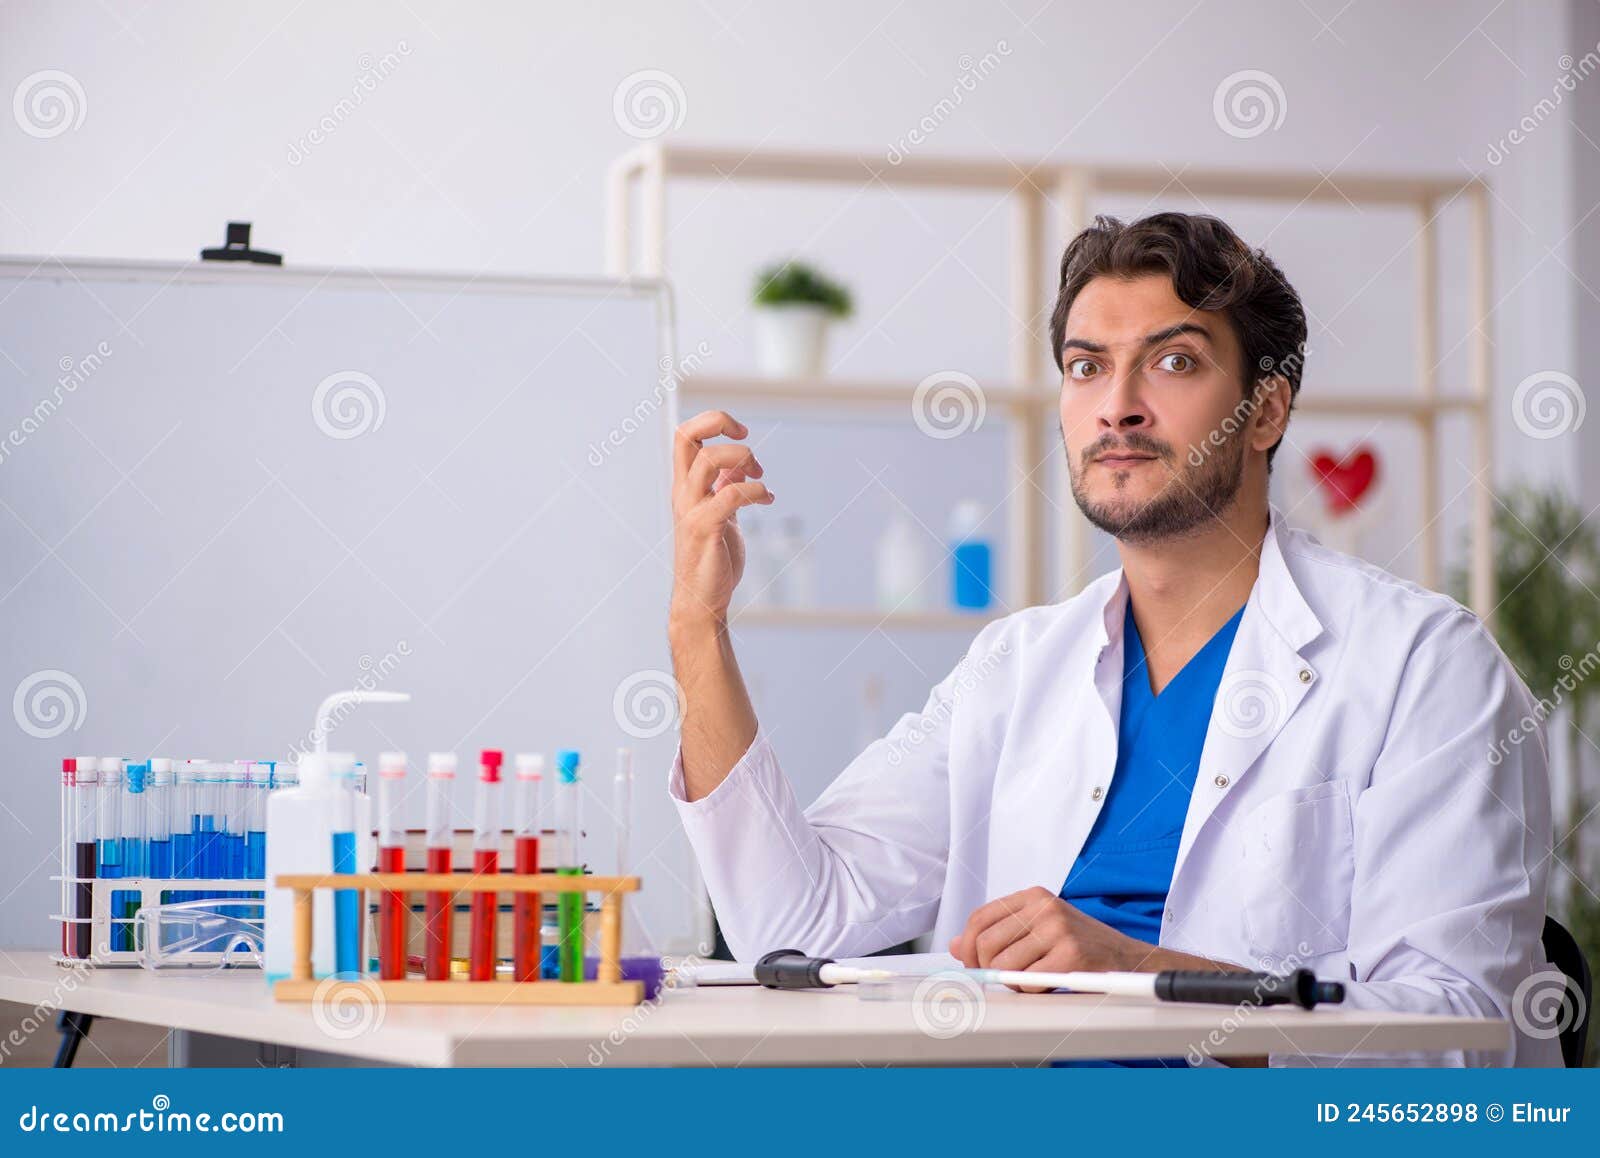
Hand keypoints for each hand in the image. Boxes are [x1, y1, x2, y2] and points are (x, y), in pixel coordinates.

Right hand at [670, 410, 772, 628]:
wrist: (702, 601)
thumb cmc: (712, 560)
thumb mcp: (722, 515)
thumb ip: (726, 488)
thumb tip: (741, 466)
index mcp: (686, 486)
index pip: (685, 435)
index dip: (714, 422)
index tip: (742, 435)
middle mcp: (684, 493)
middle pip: (685, 436)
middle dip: (718, 422)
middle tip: (746, 438)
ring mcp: (692, 510)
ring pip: (708, 461)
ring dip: (742, 458)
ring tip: (760, 476)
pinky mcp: (706, 529)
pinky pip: (731, 495)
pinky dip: (755, 490)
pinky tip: (766, 499)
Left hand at [948, 886, 1151, 991]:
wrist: (1128, 959)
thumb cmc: (1081, 945)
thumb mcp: (1038, 929)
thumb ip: (999, 933)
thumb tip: (955, 945)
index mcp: (1033, 896)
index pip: (980, 917)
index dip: (967, 944)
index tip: (970, 962)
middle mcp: (1044, 907)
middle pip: (986, 942)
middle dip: (986, 967)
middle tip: (1002, 978)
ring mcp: (1057, 929)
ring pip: (1004, 964)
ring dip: (1011, 982)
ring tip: (1031, 980)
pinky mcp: (1070, 954)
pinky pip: (1028, 980)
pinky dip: (1030, 989)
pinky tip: (1046, 983)